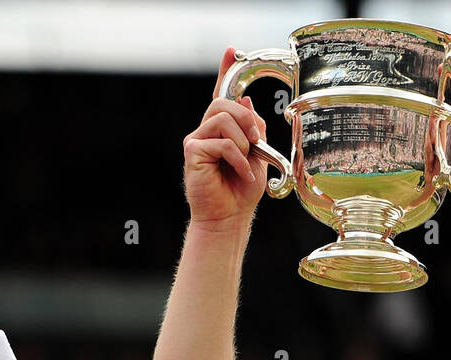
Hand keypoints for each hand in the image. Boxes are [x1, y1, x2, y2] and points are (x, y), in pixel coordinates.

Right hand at [183, 48, 270, 230]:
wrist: (229, 217)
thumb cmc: (241, 190)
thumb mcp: (257, 154)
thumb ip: (254, 128)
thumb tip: (246, 101)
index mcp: (222, 129)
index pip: (221, 93)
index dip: (225, 70)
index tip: (231, 51)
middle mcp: (205, 130)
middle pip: (223, 103)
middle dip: (246, 119)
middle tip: (256, 142)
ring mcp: (196, 140)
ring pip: (223, 120)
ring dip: (243, 142)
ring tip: (245, 162)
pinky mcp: (193, 153)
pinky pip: (221, 142)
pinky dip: (237, 157)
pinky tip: (240, 172)